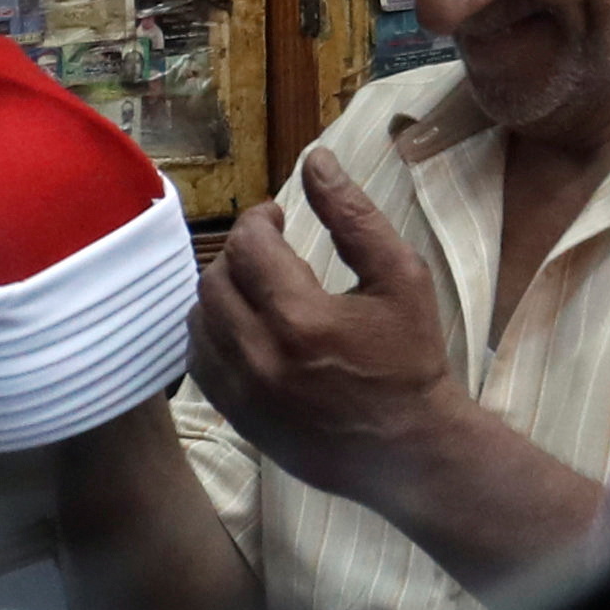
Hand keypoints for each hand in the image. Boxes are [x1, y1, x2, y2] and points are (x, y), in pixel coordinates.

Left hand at [191, 156, 457, 499]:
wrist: (410, 448)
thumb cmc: (411, 358)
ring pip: (198, 321)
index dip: (258, 221)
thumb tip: (316, 161)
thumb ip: (354, 216)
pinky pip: (199, 363)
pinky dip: (212, 334)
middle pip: (214, 280)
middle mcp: (262, 357)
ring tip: (255, 288)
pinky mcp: (238, 419)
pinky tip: (243, 327)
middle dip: (238, 254)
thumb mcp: (400, 276)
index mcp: (302, 318)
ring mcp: (244, 394)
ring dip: (220, 292)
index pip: (248, 245)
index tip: (278, 217)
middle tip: (268, 250)